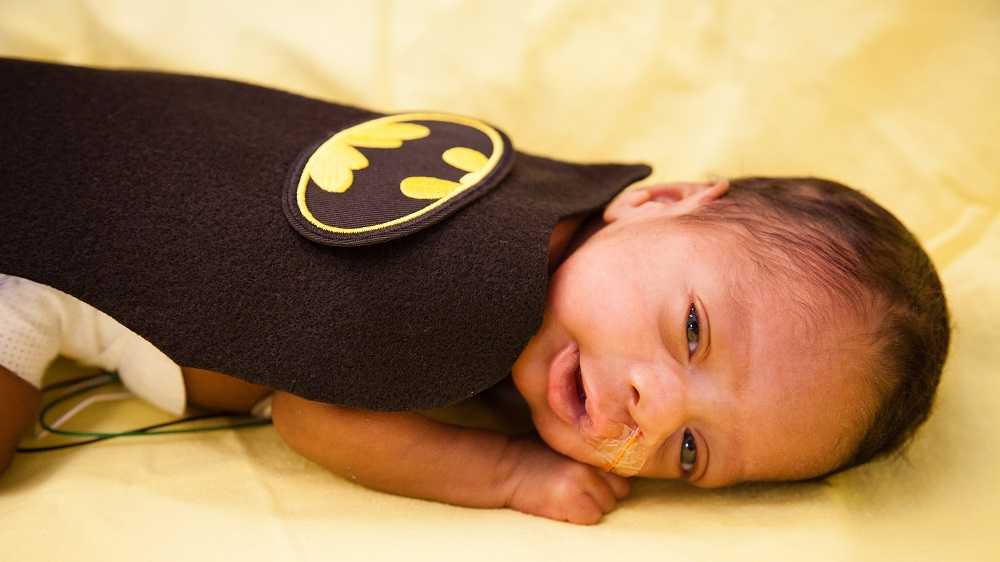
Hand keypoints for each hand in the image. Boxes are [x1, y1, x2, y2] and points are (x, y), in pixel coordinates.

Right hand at [504, 438, 630, 524]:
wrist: (505, 466)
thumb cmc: (531, 451)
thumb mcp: (565, 441)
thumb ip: (589, 448)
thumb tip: (611, 455)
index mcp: (590, 446)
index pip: (622, 468)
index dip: (610, 476)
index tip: (595, 477)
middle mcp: (589, 463)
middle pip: (620, 489)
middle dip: (606, 491)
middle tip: (582, 488)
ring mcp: (581, 482)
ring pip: (608, 505)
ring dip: (594, 505)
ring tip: (571, 496)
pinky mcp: (570, 501)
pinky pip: (592, 516)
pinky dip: (582, 515)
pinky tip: (565, 506)